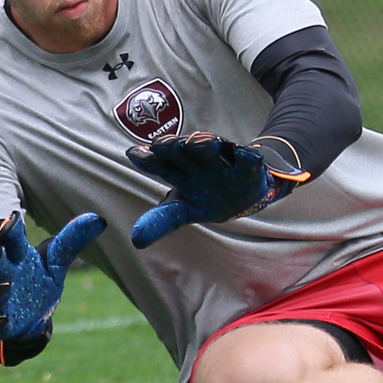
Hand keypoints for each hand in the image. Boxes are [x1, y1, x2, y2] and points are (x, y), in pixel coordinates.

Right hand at [0, 211, 106, 356]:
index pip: (9, 239)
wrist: (21, 317)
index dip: (10, 229)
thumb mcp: (54, 261)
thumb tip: (99, 219)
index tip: (15, 218)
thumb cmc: (34, 281)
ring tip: (5, 289)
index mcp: (14, 256)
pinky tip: (3, 322)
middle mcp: (1, 276)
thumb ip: (71, 241)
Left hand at [125, 132, 309, 248]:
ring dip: (205, 143)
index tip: (133, 154)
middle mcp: (199, 161)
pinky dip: (247, 156)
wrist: (245, 193)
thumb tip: (137, 240)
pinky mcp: (248, 165)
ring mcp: (223, 161)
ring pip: (213, 148)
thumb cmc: (208, 197)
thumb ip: (162, 221)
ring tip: (196, 142)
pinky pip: (248, 158)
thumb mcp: (184, 210)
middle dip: (172, 146)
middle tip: (159, 145)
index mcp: (181, 172)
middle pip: (183, 151)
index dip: (147, 159)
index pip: (160, 164)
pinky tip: (244, 154)